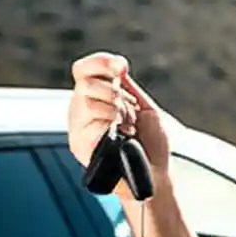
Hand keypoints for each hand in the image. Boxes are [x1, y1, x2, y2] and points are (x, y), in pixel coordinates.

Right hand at [67, 51, 171, 189]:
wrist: (156, 174)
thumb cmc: (152, 145)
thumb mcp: (145, 108)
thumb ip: (127, 87)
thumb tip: (118, 65)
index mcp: (96, 98)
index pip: (84, 70)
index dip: (100, 62)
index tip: (121, 66)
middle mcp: (82, 110)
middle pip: (85, 83)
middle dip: (115, 94)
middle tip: (130, 115)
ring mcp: (78, 128)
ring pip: (87, 103)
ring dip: (117, 113)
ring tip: (128, 130)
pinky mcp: (79, 145)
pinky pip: (90, 125)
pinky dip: (111, 128)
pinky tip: (122, 138)